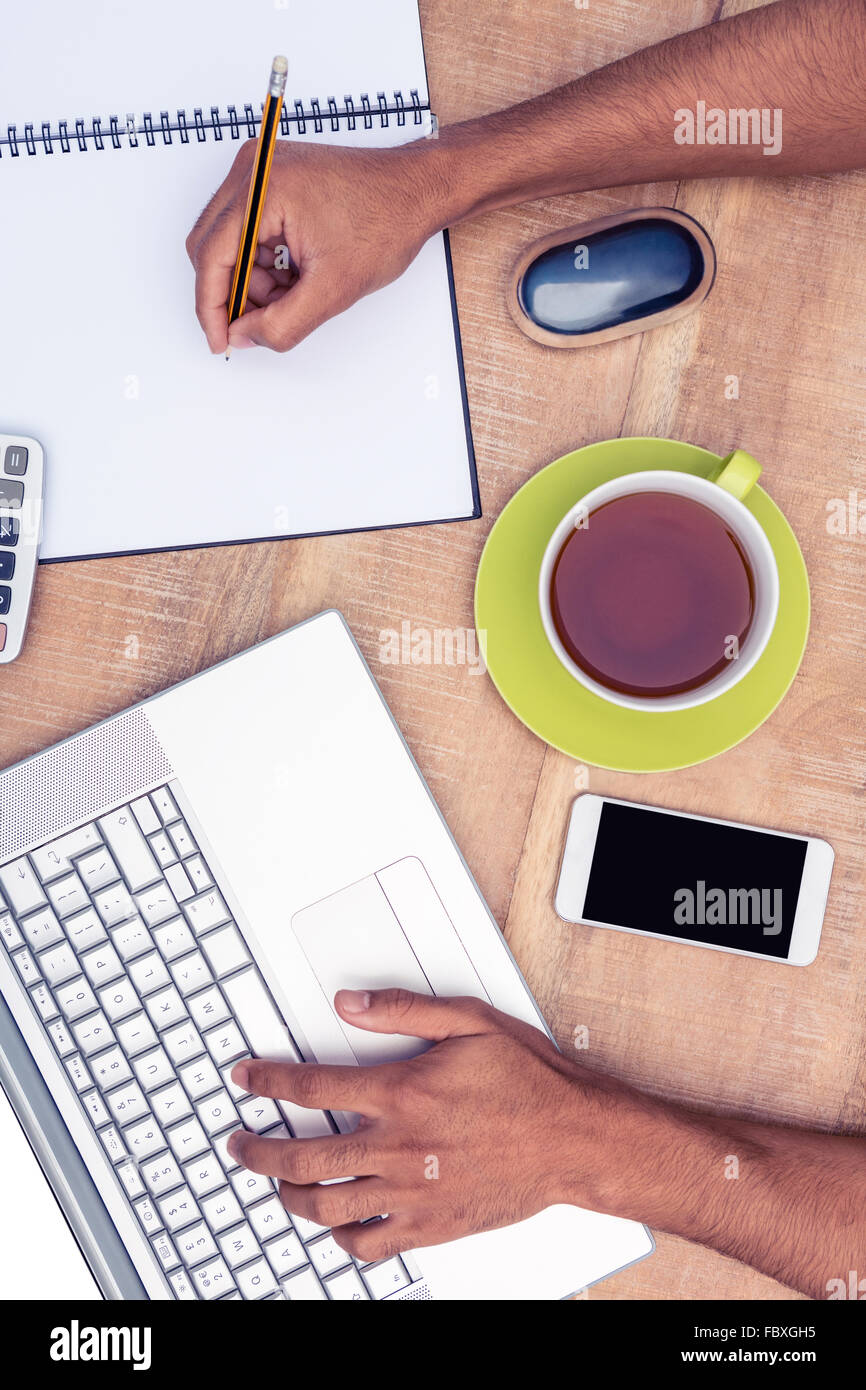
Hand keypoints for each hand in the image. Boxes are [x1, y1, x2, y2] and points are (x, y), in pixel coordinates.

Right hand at [185, 139, 440, 354]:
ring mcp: (261, 169)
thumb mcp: (334, 289)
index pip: (210, 256)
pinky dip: (264, 260)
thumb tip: (244, 336)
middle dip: (235, 292)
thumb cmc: (387, 220)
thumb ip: (283, 323)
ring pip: (229, 241)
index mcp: (264, 187)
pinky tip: (294, 275)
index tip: (219, 339)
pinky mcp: (273, 178)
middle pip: (211, 247)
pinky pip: (247, 229)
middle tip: (261, 322)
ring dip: (253, 279)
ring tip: (295, 294)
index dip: (211, 307)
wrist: (417, 191)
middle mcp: (254, 168)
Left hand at [226, 987, 652, 1261]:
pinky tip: (335, 1224)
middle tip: (238, 1145)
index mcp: (401, 1093)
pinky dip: (341, 1238)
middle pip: (301, 1158)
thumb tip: (349, 1003)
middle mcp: (398, 1147)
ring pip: (325, 1206)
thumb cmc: (528, 1081)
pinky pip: (369, 1243)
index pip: (311, 1088)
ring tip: (274, 1186)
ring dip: (287, 1197)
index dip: (267, 1082)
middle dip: (256, 1153)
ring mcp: (411, 1193)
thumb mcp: (469, 1021)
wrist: (574, 1138)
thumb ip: (403, 1009)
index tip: (246, 1079)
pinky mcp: (431, 1225)